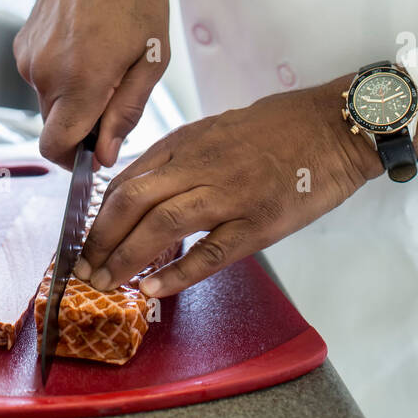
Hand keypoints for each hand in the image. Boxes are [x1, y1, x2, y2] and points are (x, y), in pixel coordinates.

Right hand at [13, 0, 169, 169]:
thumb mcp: (152, 57)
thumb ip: (126, 111)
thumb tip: (107, 154)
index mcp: (79, 79)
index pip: (56, 148)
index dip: (77, 160)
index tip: (99, 152)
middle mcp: (45, 71)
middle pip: (55, 126)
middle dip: (82, 124)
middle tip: (117, 92)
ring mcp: (29, 55)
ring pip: (49, 100)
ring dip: (74, 95)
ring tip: (106, 57)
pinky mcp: (22, 40)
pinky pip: (42, 75)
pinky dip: (62, 73)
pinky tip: (87, 42)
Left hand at [74, 75, 383, 297]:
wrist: (333, 127)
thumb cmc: (280, 128)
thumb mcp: (218, 128)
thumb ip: (182, 156)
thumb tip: (146, 186)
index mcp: (188, 142)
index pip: (127, 178)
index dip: (99, 213)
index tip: (85, 238)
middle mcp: (200, 164)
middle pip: (132, 200)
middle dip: (100, 239)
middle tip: (84, 268)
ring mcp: (229, 194)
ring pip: (161, 224)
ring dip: (126, 258)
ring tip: (106, 283)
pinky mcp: (259, 221)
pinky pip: (211, 251)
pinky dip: (178, 273)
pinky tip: (155, 290)